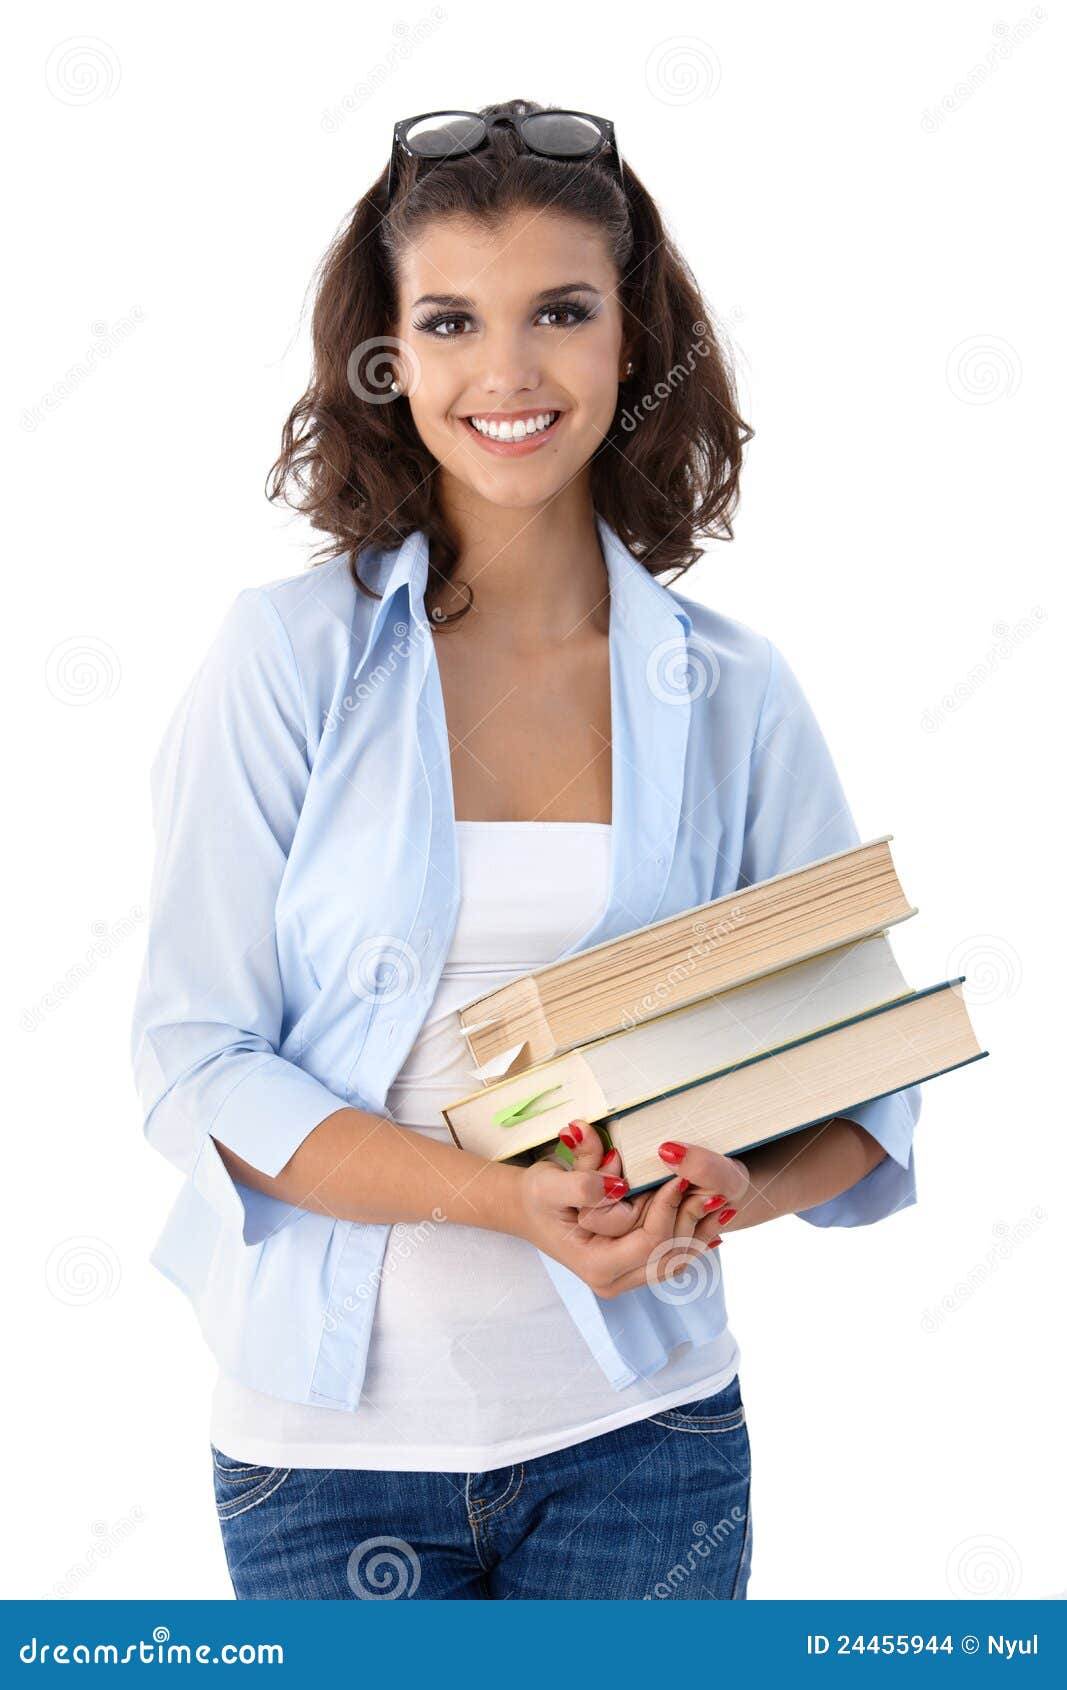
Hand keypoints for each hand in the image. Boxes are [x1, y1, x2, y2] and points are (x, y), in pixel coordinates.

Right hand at [511, 1121, 747, 1298]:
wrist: (526, 1209)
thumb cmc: (537, 1195)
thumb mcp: (550, 1184)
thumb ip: (582, 1184)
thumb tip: (616, 1183)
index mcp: (596, 1264)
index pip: (649, 1242)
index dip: (668, 1208)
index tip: (679, 1174)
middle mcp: (613, 1280)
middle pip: (670, 1256)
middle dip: (691, 1219)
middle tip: (709, 1186)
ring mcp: (624, 1277)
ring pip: (677, 1261)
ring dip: (698, 1231)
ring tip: (718, 1202)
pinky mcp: (632, 1267)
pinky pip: (671, 1259)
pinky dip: (692, 1239)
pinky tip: (711, 1222)